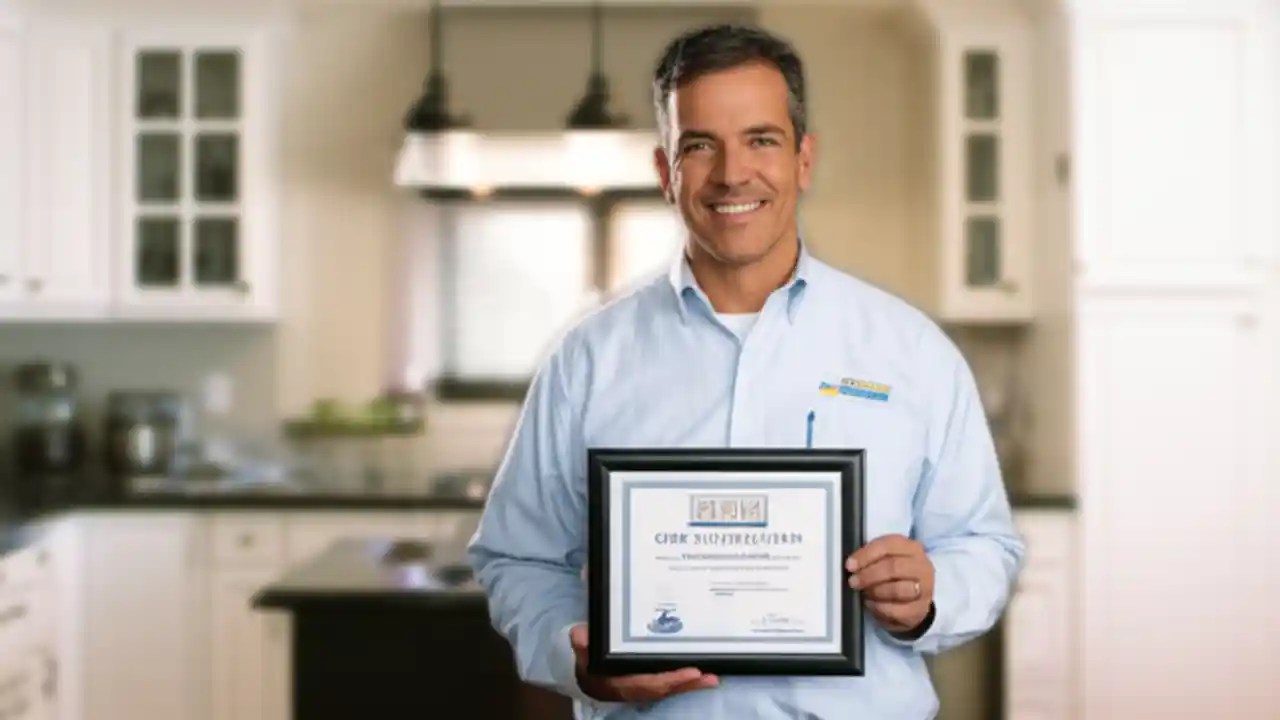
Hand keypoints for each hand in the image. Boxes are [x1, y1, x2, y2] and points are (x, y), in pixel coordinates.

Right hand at [569, 623, 718, 701]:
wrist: (584, 673)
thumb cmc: (585, 657)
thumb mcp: (581, 649)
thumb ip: (581, 642)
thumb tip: (580, 635)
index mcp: (615, 683)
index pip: (644, 684)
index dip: (667, 680)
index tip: (689, 673)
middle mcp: (631, 689)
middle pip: (662, 689)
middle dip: (685, 684)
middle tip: (709, 677)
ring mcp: (640, 687)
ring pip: (668, 689)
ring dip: (690, 685)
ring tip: (712, 678)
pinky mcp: (648, 683)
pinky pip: (668, 685)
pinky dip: (685, 682)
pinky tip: (702, 676)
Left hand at [846, 534, 934, 634]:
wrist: (913, 601)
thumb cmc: (895, 576)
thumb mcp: (885, 560)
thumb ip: (872, 557)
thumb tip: (852, 564)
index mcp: (911, 547)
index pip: (888, 545)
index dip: (866, 555)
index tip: (850, 565)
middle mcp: (922, 566)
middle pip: (893, 567)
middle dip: (869, 575)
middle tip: (854, 582)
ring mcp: (925, 589)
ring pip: (897, 589)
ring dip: (875, 592)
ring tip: (865, 593)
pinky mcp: (921, 609)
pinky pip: (896, 610)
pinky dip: (879, 608)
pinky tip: (872, 604)